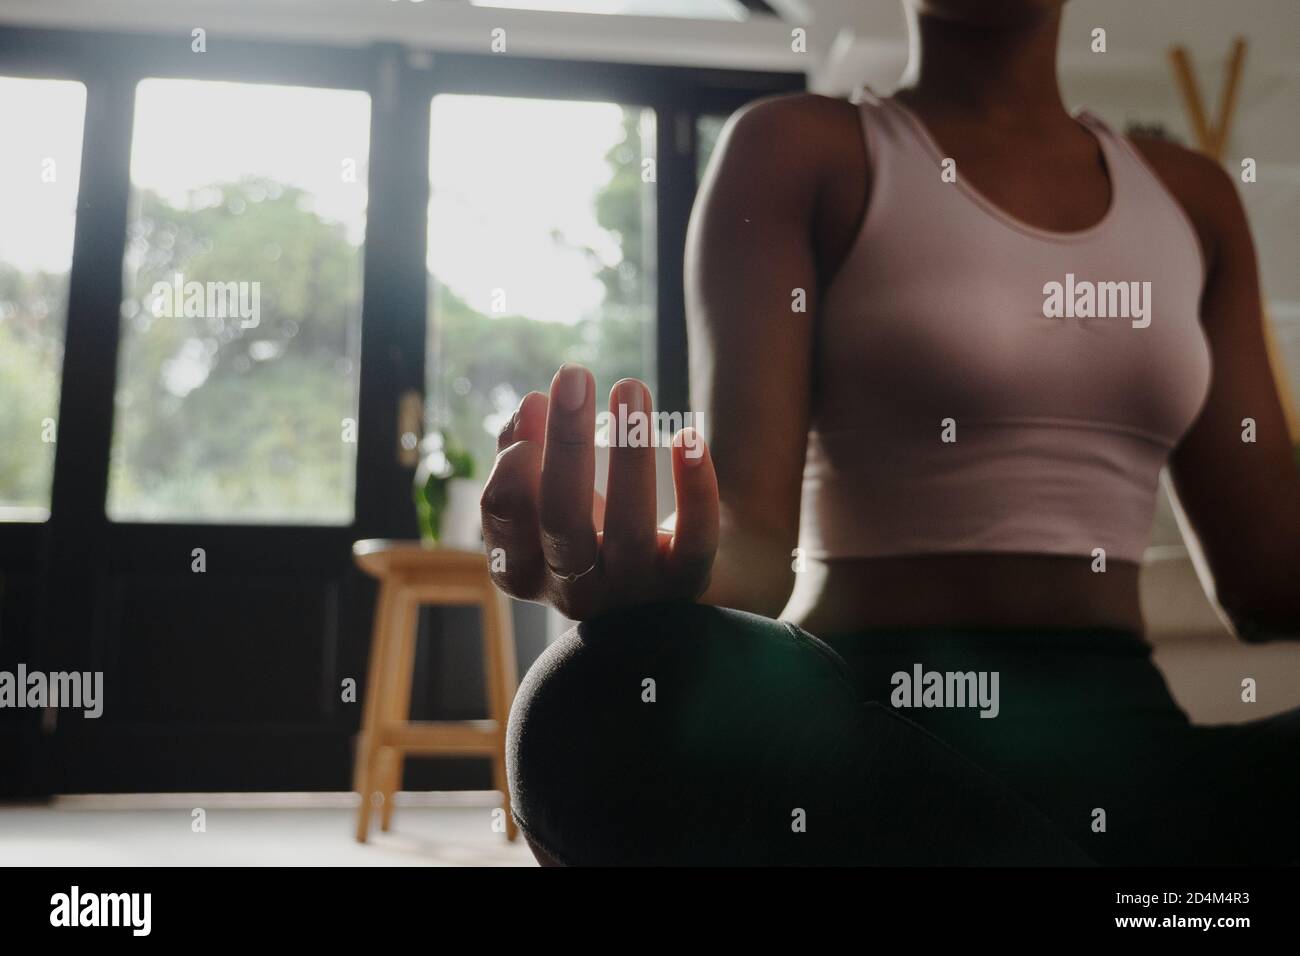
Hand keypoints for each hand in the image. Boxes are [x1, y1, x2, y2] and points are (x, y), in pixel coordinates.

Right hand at [481, 363, 718, 619]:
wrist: (655, 585)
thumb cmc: (585, 530)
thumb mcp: (546, 498)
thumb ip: (525, 453)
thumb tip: (532, 404)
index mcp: (524, 568)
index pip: (505, 517)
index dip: (513, 460)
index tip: (534, 402)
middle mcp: (572, 591)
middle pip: (561, 519)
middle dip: (566, 443)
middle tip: (574, 374)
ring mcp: (630, 592)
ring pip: (629, 529)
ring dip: (629, 454)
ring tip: (630, 386)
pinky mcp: (684, 585)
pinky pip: (694, 544)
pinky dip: (696, 493)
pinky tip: (689, 438)